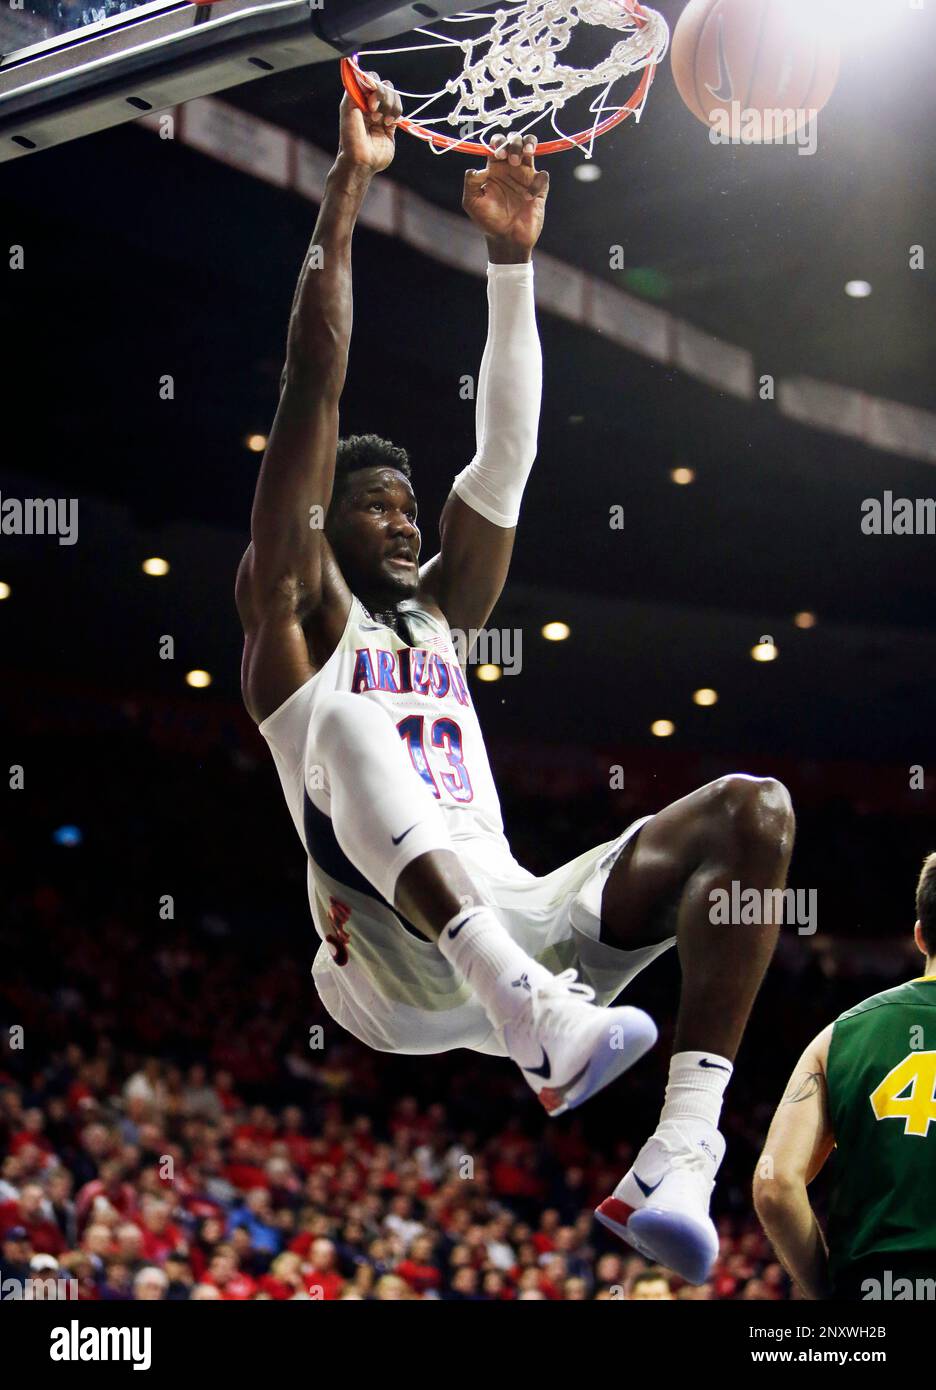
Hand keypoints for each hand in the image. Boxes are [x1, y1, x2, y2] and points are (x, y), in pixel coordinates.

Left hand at [337, 80, 401, 175]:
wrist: (362, 161)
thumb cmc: (351, 137)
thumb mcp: (348, 110)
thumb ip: (354, 89)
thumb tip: (361, 73)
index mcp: (358, 97)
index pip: (370, 77)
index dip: (373, 82)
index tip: (369, 95)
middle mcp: (370, 103)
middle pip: (384, 85)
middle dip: (381, 95)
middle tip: (373, 111)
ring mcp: (382, 113)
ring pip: (394, 96)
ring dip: (389, 106)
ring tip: (379, 121)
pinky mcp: (392, 124)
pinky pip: (399, 109)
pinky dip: (395, 113)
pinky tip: (387, 124)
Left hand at [462, 134, 549, 259]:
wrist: (506, 239)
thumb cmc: (487, 221)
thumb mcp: (472, 202)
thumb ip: (471, 182)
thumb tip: (478, 168)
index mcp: (494, 168)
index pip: (497, 144)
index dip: (498, 142)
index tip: (498, 154)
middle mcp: (510, 168)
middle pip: (515, 140)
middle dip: (514, 142)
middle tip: (511, 159)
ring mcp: (525, 176)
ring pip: (531, 148)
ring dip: (529, 145)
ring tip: (526, 155)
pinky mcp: (539, 188)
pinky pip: (543, 176)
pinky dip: (537, 183)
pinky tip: (528, 196)